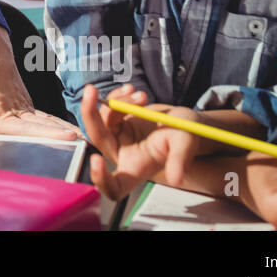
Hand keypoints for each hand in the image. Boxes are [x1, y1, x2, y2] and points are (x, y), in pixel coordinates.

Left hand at [81, 85, 203, 199]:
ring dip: (118, 101)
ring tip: (143, 97)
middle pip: (96, 138)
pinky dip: (118, 95)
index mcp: (136, 169)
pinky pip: (107, 106)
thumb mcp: (186, 144)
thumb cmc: (186, 135)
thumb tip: (176, 179)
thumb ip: (180, 160)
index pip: (113, 186)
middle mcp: (122, 154)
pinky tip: (131, 90)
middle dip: (90, 113)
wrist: (184, 120)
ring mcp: (117, 136)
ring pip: (101, 118)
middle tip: (92, 90)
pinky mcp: (116, 121)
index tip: (95, 159)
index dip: (101, 179)